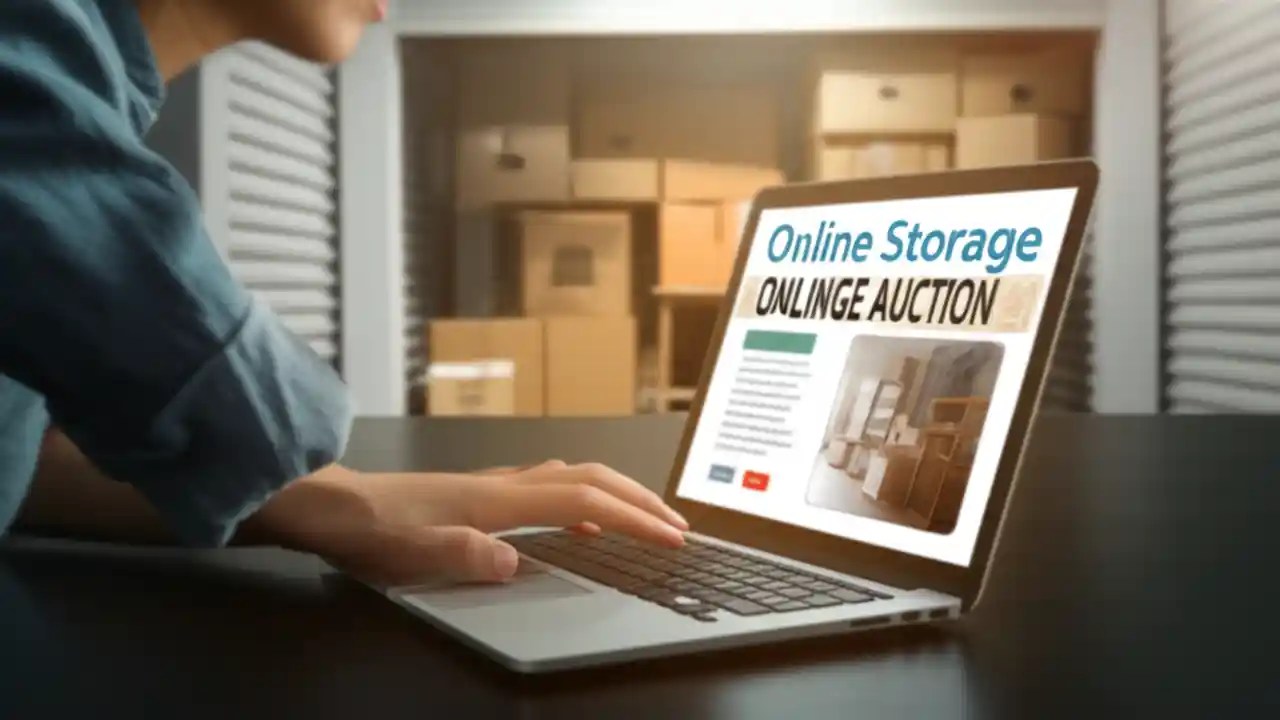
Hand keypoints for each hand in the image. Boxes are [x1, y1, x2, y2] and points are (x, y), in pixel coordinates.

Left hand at [249, 461, 687, 586]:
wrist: (335, 505)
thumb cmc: (371, 530)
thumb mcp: (412, 553)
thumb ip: (463, 556)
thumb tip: (512, 561)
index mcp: (498, 501)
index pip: (584, 505)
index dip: (634, 520)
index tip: (670, 538)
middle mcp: (504, 485)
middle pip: (591, 480)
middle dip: (640, 500)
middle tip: (676, 526)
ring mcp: (496, 485)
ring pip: (575, 478)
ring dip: (617, 494)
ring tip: (645, 516)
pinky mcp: (485, 494)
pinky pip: (552, 488)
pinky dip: (585, 500)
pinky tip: (584, 522)